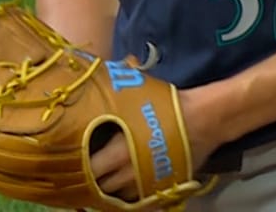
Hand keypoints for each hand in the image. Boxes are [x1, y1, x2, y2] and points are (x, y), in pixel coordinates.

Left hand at [87, 84, 233, 200]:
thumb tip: (93, 76)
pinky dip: (128, 195)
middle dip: (92, 179)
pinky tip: (125, 185)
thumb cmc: (168, 104)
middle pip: (100, 186)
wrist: (203, 120)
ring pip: (117, 196)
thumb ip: (113, 93)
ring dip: (109, 189)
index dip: (78, 166)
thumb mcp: (136, 92)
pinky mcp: (160, 189)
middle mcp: (129, 172)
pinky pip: (137, 200)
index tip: (72, 160)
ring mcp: (145, 184)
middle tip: (86, 170)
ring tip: (104, 178)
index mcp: (119, 150)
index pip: (89, 169)